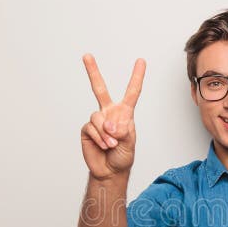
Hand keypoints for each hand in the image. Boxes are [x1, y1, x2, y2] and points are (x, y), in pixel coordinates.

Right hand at [80, 54, 145, 179]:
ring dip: (106, 133)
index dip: (137, 77)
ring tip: (111, 144)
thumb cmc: (123, 156)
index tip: (141, 61)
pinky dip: (99, 137)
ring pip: (98, 117)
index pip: (131, 92)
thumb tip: (109, 123)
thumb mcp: (129, 142)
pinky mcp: (87, 129)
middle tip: (86, 55)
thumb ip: (122, 130)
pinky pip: (91, 128)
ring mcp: (97, 120)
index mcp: (124, 113)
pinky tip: (103, 145)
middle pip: (99, 88)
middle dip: (92, 71)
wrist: (110, 171)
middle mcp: (109, 112)